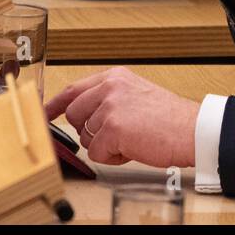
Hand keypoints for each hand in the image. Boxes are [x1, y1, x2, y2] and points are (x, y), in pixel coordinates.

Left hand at [45, 67, 198, 167]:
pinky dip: (113, 157)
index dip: (54, 105)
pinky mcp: (113, 128)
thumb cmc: (168, 118)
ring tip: (131, 139)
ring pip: (86, 137)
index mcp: (115, 77)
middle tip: (113, 135)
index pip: (72, 89)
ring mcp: (110, 107)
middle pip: (74, 115)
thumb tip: (83, 116)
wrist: (191, 130)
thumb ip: (108, 99)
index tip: (43, 114)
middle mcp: (110, 87)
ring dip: (105, 145)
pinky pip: (97, 153)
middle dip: (88, 131)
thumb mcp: (135, 95)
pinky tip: (133, 148)